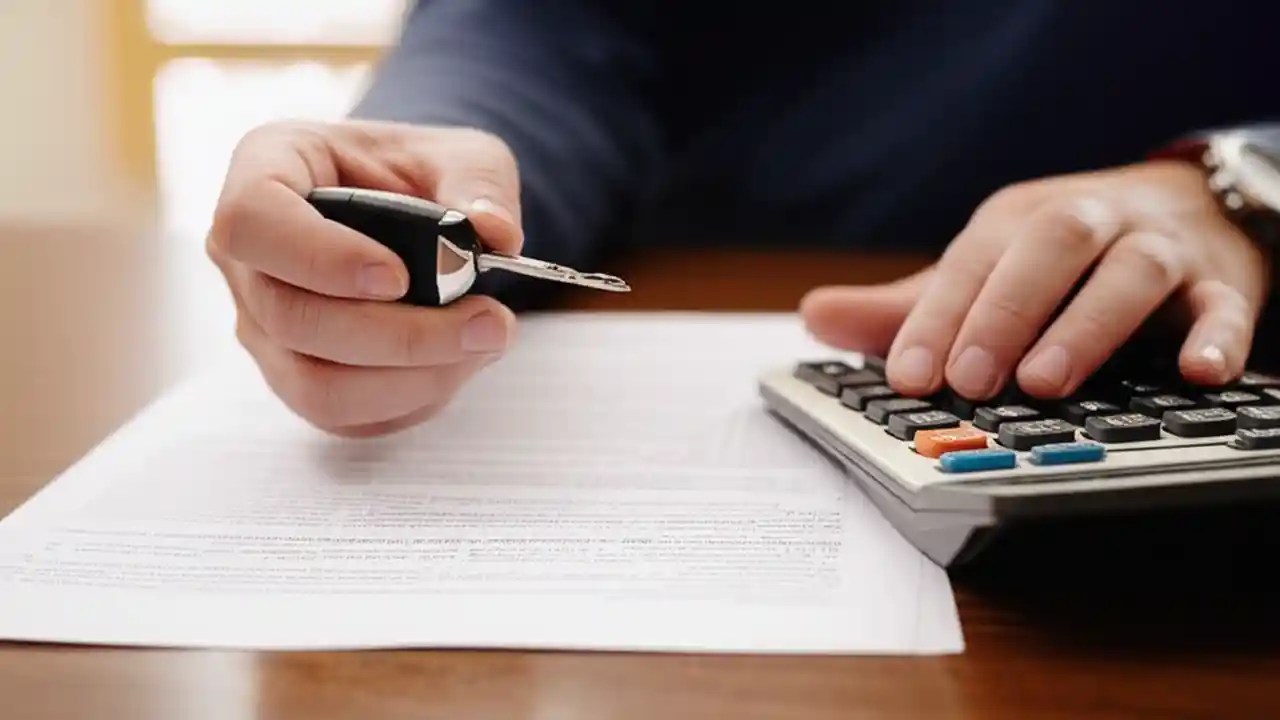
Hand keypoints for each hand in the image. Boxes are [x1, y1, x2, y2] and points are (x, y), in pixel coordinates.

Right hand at [207, 120, 522, 435]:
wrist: (419, 216)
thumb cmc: (421, 173)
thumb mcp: (464, 154)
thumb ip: (481, 182)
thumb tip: (494, 232)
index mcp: (268, 168)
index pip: (251, 220)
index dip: (319, 257)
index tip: (398, 276)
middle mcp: (249, 256)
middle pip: (291, 318)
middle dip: (399, 335)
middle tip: (485, 321)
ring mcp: (263, 324)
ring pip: (315, 384)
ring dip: (412, 378)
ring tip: (483, 343)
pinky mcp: (296, 376)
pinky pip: (343, 414)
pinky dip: (411, 399)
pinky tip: (457, 364)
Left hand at [801, 161, 1271, 398]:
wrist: (1185, 208)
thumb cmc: (1062, 257)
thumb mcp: (983, 271)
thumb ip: (908, 306)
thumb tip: (813, 315)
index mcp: (1018, 222)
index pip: (971, 262)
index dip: (937, 318)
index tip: (908, 376)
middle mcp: (1087, 223)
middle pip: (1048, 248)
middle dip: (1005, 312)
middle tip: (972, 379)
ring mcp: (1156, 250)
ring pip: (1130, 270)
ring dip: (1089, 324)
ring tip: (1048, 382)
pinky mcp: (1220, 283)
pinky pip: (1225, 306)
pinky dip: (1217, 335)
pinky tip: (1199, 373)